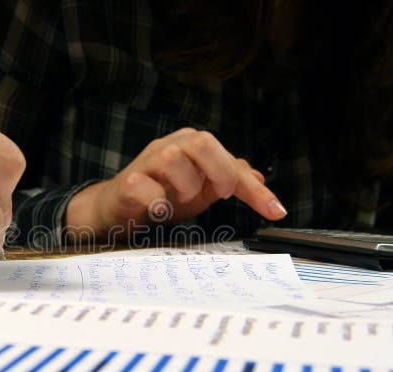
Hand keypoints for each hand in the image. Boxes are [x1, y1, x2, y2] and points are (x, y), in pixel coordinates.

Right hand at [65, 128, 285, 238]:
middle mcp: (168, 147)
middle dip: (219, 170)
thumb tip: (260, 177)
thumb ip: (228, 181)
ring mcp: (145, 163)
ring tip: (183, 200)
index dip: (254, 187)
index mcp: (190, 146)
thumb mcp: (201, 190)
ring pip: (172, 158)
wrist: (117, 209)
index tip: (276, 210)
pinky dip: (156, 199)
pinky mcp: (126, 183)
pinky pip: (142, 184)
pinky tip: (161, 209)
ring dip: (186, 184)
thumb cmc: (161, 195)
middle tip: (221, 194)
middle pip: (201, 141)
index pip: (229, 159)